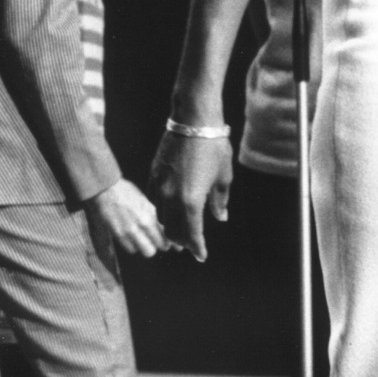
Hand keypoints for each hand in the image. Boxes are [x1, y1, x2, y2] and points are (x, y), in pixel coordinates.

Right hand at [87, 178, 166, 258]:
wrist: (105, 188)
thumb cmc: (126, 191)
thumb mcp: (145, 201)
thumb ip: (155, 215)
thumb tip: (164, 228)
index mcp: (151, 213)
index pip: (168, 235)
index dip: (172, 243)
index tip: (176, 246)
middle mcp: (143, 224)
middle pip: (160, 247)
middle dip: (160, 245)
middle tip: (158, 241)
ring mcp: (130, 231)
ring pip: (147, 252)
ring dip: (146, 247)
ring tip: (144, 240)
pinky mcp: (118, 235)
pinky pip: (131, 249)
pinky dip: (133, 246)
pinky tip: (131, 238)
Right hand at [149, 126, 232, 261]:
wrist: (193, 121)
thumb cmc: (214, 147)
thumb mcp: (223, 176)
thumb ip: (219, 200)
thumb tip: (220, 216)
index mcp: (192, 200)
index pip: (193, 233)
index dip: (197, 247)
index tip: (201, 256)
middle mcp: (172, 197)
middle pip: (173, 230)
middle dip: (183, 241)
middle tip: (190, 246)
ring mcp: (160, 186)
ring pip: (161, 217)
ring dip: (170, 227)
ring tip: (179, 231)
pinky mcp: (154, 174)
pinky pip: (154, 200)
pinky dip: (162, 210)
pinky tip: (168, 210)